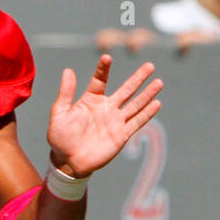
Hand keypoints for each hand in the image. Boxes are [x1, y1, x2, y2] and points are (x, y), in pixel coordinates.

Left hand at [47, 55, 162, 177]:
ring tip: (159, 82)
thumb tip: (68, 71)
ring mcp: (115, 121)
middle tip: (150, 66)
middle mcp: (106, 108)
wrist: (69, 162)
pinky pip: (136, 122)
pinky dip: (146, 114)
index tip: (107, 57)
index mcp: (91, 100)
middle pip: (126, 90)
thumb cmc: (61, 138)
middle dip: (138, 78)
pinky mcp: (121, 135)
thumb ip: (66, 93)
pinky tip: (157, 103)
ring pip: (135, 104)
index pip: (100, 80)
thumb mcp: (60, 114)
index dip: (103, 69)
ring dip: (147, 94)